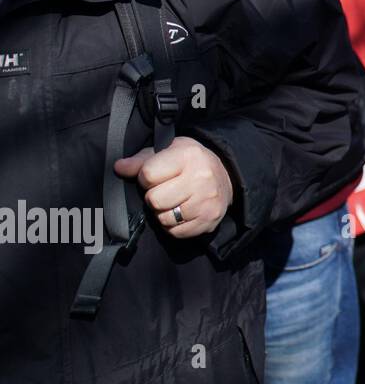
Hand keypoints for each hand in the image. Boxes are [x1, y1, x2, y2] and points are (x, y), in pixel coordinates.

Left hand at [114, 136, 233, 237]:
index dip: (145, 178)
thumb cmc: (190, 162)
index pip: (147, 175)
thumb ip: (141, 160)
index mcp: (188, 155)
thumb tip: (118, 167)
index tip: (156, 176)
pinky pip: (175, 232)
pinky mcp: (209, 220)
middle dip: (154, 197)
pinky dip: (174, 226)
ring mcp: (207, 201)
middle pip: (154, 200)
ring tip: (174, 202)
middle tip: (165, 190)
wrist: (226, 177)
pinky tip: (182, 213)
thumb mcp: (168, 151)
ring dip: (163, 213)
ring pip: (164, 218)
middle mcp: (201, 177)